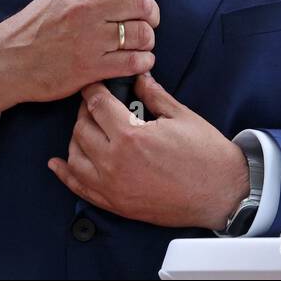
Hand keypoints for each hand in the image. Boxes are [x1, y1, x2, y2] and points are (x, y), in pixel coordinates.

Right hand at [0, 0, 158, 107]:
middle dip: (151, 13)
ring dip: (148, 40)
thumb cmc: (35, 28)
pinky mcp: (91, 68)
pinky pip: (134, 62)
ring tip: (140, 43)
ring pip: (142, 34)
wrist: (9, 61)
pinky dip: (143, 61)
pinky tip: (136, 61)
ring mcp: (89, 39)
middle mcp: (85, 9)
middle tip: (147, 21)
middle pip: (141, 3)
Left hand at [47, 73, 250, 230]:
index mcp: (130, 135)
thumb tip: (138, 76)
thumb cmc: (205, 155)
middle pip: (81, 128)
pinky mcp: (116, 203)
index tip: (93, 83)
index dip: (93, 89)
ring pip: (75, 156)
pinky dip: (66, 174)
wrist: (221, 193)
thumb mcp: (180, 115)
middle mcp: (114, 162)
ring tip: (89, 128)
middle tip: (97, 103)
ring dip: (77, 138)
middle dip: (86, 111)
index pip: (97, 104)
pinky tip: (58, 164)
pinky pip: (80, 188)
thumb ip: (152, 94)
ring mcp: (112, 186)